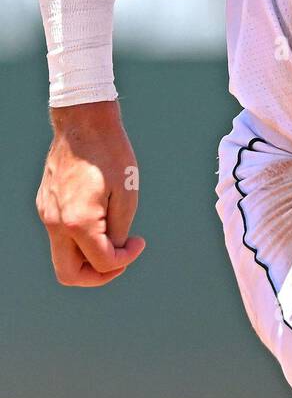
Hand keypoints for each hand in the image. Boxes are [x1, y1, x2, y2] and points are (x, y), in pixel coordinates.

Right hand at [36, 100, 145, 287]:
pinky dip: (79, 239)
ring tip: (113, 236)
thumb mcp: (127, 194)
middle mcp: (56, 222)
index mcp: (78, 222)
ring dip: (88, 256)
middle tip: (120, 260)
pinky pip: (59, 236)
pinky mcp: (45, 205)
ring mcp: (47, 214)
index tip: (139, 242)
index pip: (101, 263)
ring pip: (62, 256)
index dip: (126, 260)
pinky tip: (100, 219)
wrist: (83, 122)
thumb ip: (119, 231)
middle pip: (69, 274)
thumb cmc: (110, 153)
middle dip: (97, 275)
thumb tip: (113, 251)